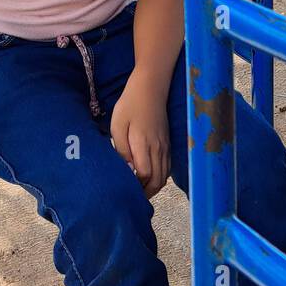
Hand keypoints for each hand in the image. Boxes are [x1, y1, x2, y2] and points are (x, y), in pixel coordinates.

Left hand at [109, 74, 171, 199]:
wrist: (151, 87)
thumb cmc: (131, 104)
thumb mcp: (118, 125)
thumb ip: (121, 149)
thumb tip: (126, 169)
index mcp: (144, 144)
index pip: (145, 175)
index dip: (136, 185)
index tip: (125, 188)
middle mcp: (158, 149)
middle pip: (157, 181)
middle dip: (146, 192)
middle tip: (133, 197)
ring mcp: (166, 147)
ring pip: (164, 176)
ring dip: (153, 187)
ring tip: (140, 190)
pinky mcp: (168, 144)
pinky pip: (167, 168)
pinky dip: (160, 177)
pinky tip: (149, 177)